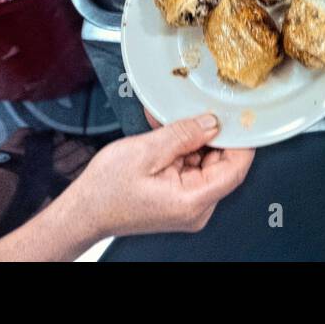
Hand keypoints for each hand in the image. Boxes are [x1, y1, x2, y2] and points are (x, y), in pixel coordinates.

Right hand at [64, 114, 253, 239]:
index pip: (236, 168)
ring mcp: (189, 205)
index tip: (240, 116)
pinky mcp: (180, 199)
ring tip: (170, 124)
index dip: (242, 140)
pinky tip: (165, 136)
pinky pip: (192, 168)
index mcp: (193, 201)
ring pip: (206, 162)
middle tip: (197, 111)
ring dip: (193, 140)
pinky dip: (182, 149)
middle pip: (223, 164)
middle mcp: (196, 208)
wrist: (82, 212)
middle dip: (211, 135)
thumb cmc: (105, 191)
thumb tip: (213, 122)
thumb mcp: (145, 151)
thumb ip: (184, 134)